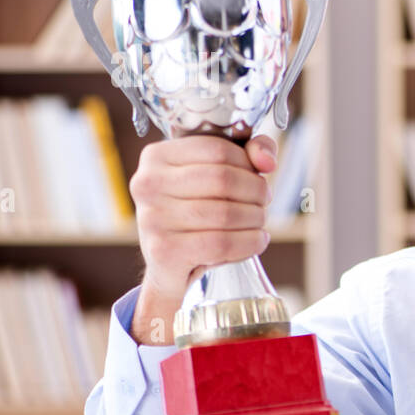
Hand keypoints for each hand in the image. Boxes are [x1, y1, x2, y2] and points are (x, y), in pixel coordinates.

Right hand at [128, 134, 275, 344]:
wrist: (170, 265)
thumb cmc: (197, 211)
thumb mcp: (218, 174)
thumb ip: (250, 151)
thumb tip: (267, 161)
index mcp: (157, 157)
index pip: (218, 150)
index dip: (249, 165)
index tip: (257, 179)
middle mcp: (147, 184)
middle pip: (224, 180)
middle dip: (256, 192)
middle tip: (263, 203)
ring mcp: (152, 218)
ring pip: (226, 213)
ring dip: (255, 219)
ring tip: (258, 222)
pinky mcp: (164, 251)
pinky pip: (222, 243)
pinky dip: (250, 242)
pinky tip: (257, 241)